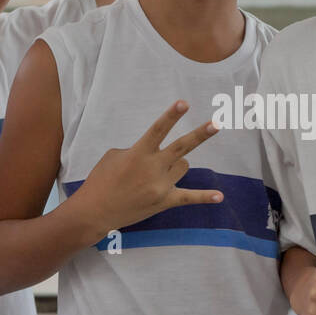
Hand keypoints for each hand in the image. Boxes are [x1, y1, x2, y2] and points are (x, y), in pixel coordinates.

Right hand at [72, 100, 222, 234]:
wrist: (95, 212)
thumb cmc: (101, 180)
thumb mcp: (114, 156)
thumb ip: (138, 150)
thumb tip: (155, 153)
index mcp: (138, 153)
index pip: (158, 130)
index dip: (171, 115)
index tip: (184, 103)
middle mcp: (152, 168)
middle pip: (182, 147)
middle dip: (200, 134)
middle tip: (216, 123)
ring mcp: (160, 186)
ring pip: (183, 166)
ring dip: (175, 165)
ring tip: (155, 173)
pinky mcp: (164, 202)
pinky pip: (189, 197)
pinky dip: (204, 197)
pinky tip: (220, 197)